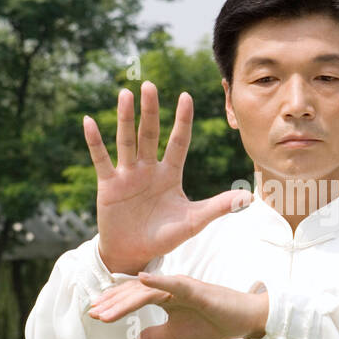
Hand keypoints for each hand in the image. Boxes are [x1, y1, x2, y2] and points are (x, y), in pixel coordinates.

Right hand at [83, 83, 252, 275]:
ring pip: (127, 140)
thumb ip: (218, 207)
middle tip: (150, 85)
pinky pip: (101, 159)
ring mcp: (127, 174)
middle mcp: (148, 168)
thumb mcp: (194, 222)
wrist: (134, 254)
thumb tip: (249, 198)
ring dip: (125, 118)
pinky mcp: (108, 185)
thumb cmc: (165, 237)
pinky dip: (95, 141)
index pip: (179, 142)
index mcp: (170, 174)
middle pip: (150, 134)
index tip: (186, 96)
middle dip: (150, 111)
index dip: (182, 120)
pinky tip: (89, 121)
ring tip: (125, 94)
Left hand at [88, 273, 269, 338]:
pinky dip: (159, 281)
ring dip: (126, 298)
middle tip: (92, 311)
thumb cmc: (214, 323)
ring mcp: (183, 287)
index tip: (94, 314)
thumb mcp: (178, 335)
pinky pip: (175, 284)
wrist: (244, 320)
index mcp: (166, 297)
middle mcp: (171, 288)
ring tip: (107, 306)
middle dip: (112, 302)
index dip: (114, 306)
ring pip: (148, 290)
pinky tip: (143, 279)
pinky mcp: (197, 289)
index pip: (134, 298)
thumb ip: (157, 335)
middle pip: (135, 292)